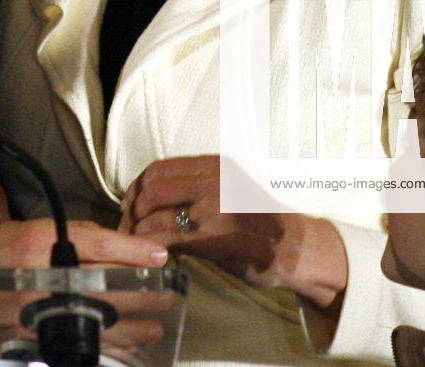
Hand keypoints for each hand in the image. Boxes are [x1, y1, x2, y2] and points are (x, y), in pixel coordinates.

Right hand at [0, 218, 168, 354]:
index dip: (133, 251)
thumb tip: (110, 242)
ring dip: (137, 321)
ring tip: (158, 319)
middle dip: (144, 290)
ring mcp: (44, 314)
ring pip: (103, 319)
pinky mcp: (41, 342)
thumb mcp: (25, 231)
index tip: (160, 257)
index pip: (98, 245)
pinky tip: (133, 342)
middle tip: (168, 291)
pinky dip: (115, 345)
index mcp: (40, 244)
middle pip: (108, 285)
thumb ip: (68, 235)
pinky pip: (86, 344)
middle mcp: (44, 278)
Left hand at [119, 155, 346, 307]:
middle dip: (131, 211)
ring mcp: (211, 209)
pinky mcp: (212, 238)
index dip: (137, 186)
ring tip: (133, 248)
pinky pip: (166, 239)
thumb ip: (197, 187)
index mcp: (214, 166)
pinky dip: (149, 248)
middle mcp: (211, 181)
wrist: (298, 248)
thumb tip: (155, 197)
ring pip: (154, 215)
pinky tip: (149, 257)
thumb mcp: (230, 189)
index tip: (129, 204)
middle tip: (126, 229)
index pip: (160, 168)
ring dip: (136, 233)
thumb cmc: (262, 222)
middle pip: (151, 189)